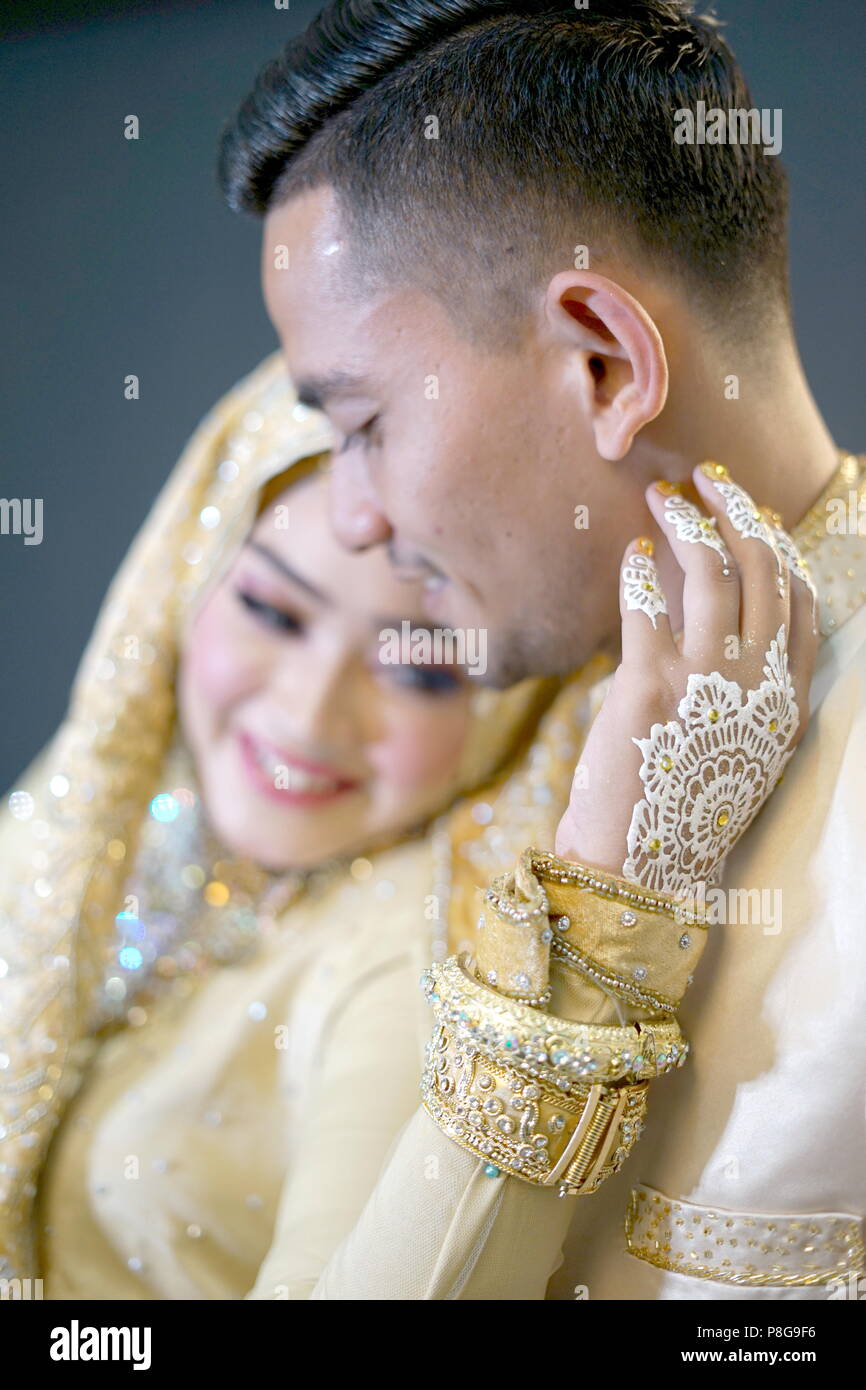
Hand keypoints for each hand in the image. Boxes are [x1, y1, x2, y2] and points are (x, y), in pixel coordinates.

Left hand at [554, 462, 818, 898]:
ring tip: (661, 496)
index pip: (801, 603)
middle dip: (737, 512)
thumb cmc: (678, 809)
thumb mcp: (736, 748)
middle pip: (762, 570)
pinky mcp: (649, 685)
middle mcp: (756, 684)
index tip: (755, 516)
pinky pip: (648, 603)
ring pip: (711, 572)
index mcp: (784, 701)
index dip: (779, 549)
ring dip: (687, 522)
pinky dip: (640, 568)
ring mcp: (706, 682)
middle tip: (708, 480)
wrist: (639, 867)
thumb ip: (743, 689)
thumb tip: (723, 624)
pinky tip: (631, 554)